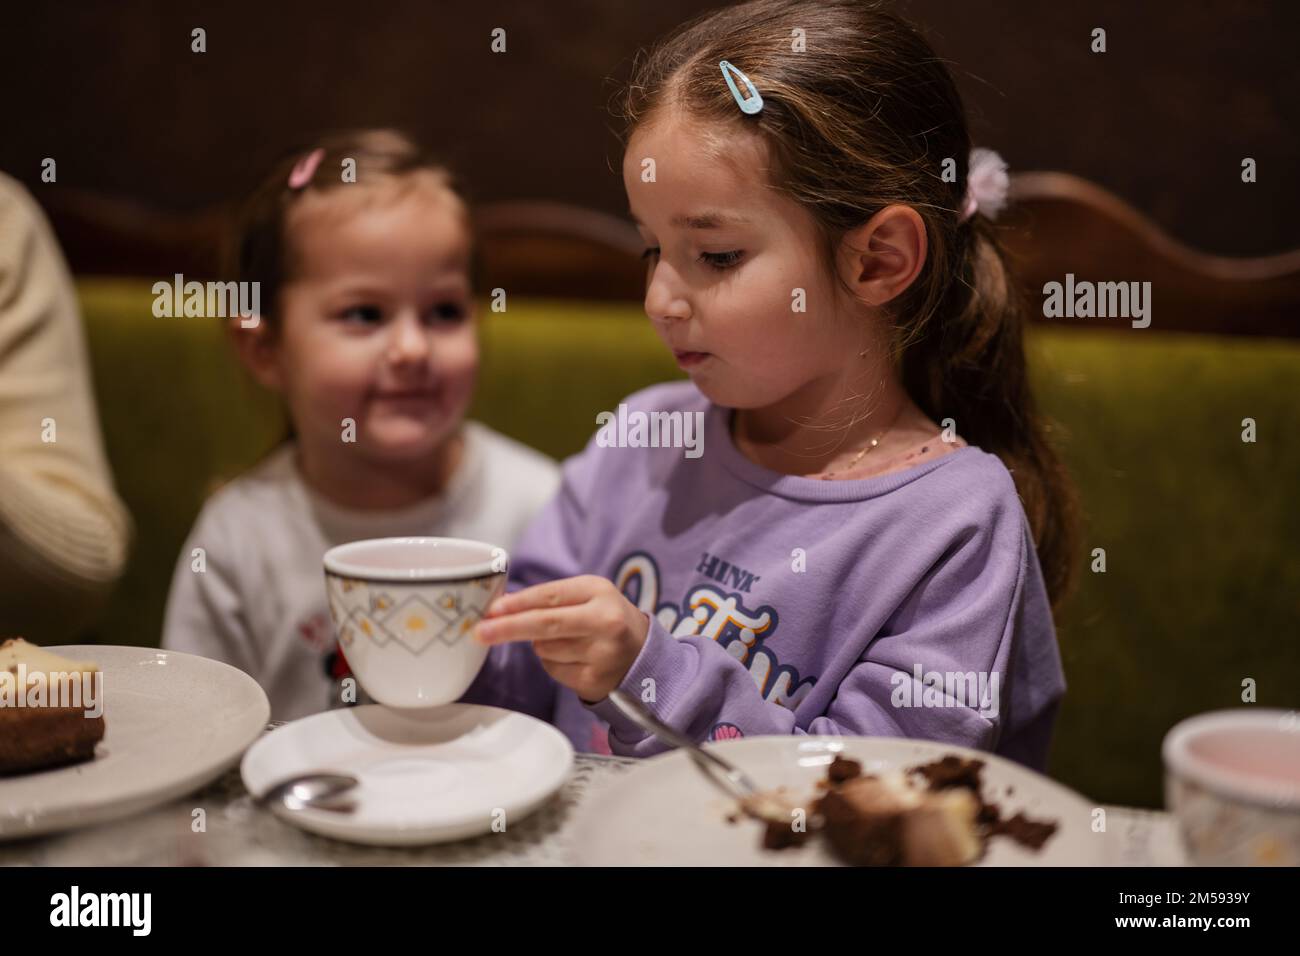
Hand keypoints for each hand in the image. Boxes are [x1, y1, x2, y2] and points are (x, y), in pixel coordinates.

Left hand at [473, 575, 649, 702]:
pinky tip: (574, 658)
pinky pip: (553, 671)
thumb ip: (550, 598)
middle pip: (546, 624)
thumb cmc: (606, 619)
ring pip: (545, 649)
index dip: (518, 604)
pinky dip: (552, 664)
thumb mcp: (588, 596)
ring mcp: (602, 653)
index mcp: (600, 591)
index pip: (551, 596)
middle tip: (480, 632)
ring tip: (568, 640)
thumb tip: (501, 607)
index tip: (491, 610)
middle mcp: (605, 621)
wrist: (644, 655)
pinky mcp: (594, 679)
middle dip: (508, 628)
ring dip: (541, 646)